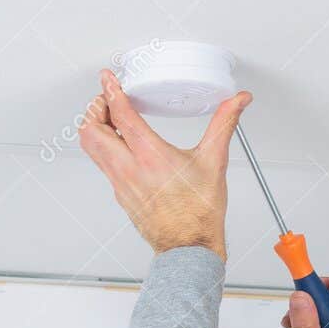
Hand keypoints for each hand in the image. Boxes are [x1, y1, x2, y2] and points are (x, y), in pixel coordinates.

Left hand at [79, 68, 251, 259]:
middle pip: (91, 131)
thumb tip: (237, 101)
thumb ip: (224, 124)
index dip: (111, 91)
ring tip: (110, 118)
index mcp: (150, 156)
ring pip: (91, 148)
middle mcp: (129, 169)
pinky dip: (104, 147)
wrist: (189, 248)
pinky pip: (102, 164)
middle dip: (95, 109)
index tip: (108, 79)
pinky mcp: (120, 194)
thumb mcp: (214, 161)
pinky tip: (120, 146)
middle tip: (107, 99)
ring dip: (96, 128)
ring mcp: (121, 183)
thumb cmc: (199, 213)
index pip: (120, 115)